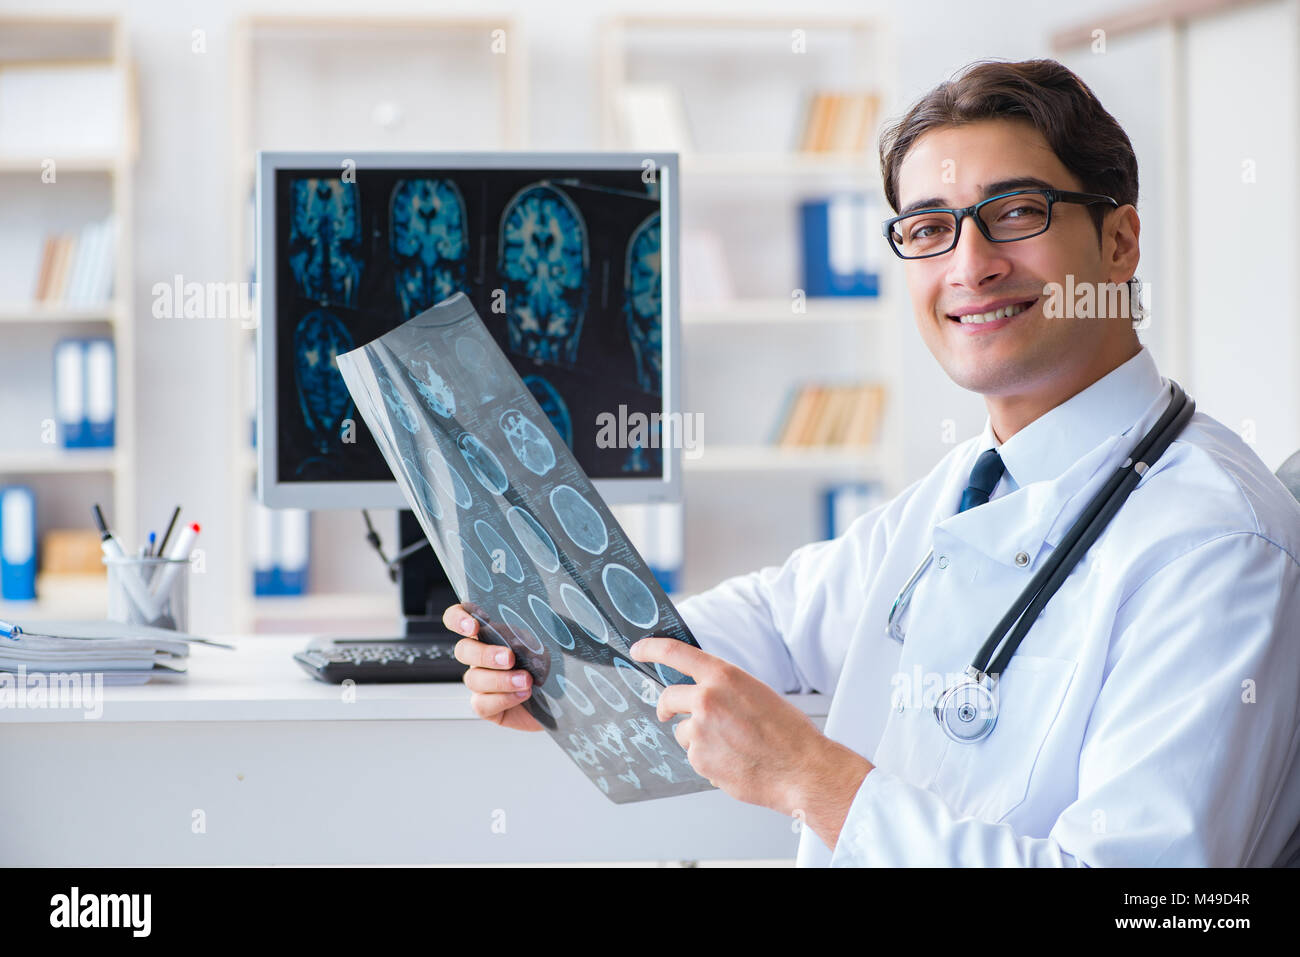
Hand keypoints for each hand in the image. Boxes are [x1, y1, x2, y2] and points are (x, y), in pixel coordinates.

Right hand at [444, 603, 542, 732]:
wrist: (563, 698)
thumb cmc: (550, 665)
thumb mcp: (542, 644)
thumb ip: (526, 636)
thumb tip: (517, 639)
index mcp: (489, 633)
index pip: (458, 619)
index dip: (457, 619)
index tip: (473, 625)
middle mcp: (480, 657)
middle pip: (463, 650)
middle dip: (484, 654)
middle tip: (509, 657)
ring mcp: (481, 683)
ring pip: (473, 679)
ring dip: (500, 679)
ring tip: (526, 680)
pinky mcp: (487, 707)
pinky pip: (482, 704)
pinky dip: (503, 699)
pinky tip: (522, 695)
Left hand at [630, 636, 871, 845]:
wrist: (802, 769)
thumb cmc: (788, 732)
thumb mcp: (756, 692)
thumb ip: (724, 688)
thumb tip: (700, 691)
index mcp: (723, 676)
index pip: (675, 652)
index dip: (651, 649)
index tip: (638, 650)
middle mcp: (707, 699)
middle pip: (668, 698)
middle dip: (667, 707)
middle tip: (668, 713)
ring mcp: (700, 731)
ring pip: (682, 732)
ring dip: (697, 738)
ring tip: (731, 745)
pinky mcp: (699, 759)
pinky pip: (694, 756)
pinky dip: (708, 760)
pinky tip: (734, 761)